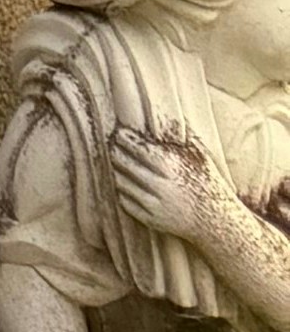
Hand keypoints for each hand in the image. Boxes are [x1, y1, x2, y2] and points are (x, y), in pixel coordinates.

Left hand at [113, 125, 230, 252]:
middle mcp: (160, 185)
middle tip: (112, 144)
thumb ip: (182, 134)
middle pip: (122, 162)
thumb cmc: (209, 182)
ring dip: (117, 170)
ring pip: (120, 182)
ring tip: (118, 162)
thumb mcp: (200, 155)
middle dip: (115, 151)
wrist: (219, 222)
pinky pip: (125, 202)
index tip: (119, 132)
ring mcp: (155, 205)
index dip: (123, 137)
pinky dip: (122, 191)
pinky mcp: (152, 220)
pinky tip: (126, 183)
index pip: (134, 146)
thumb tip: (169, 109)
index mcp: (170, 165)